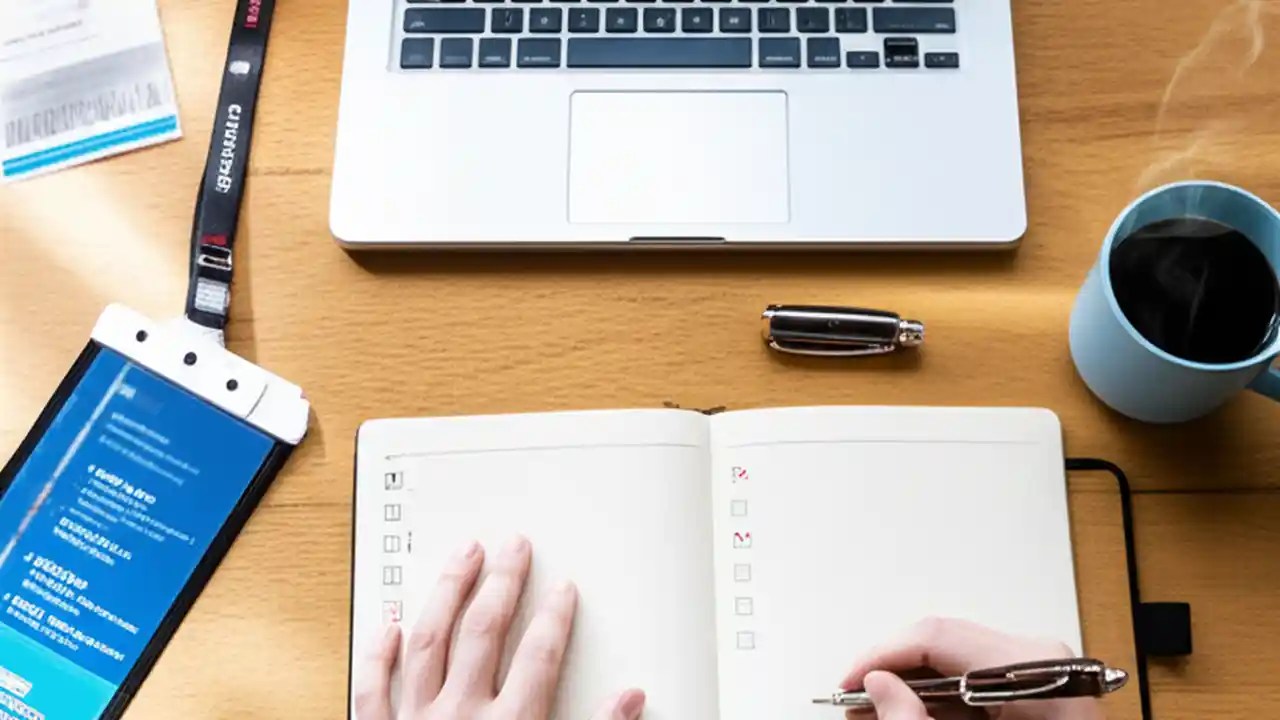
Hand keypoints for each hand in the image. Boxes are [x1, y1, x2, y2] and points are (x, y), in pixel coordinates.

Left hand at [354, 536, 645, 719]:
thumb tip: (630, 701)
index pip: (540, 656)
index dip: (555, 618)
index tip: (563, 591)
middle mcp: (460, 719)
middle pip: (485, 632)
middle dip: (503, 583)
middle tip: (514, 549)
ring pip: (428, 640)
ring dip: (446, 592)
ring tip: (461, 556)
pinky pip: (371, 687)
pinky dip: (377, 651)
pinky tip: (387, 622)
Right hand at [840, 618, 1104, 719]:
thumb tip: (878, 686)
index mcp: (1035, 668)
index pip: (938, 636)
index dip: (882, 656)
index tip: (850, 682)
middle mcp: (1045, 659)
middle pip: (944, 646)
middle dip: (893, 674)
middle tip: (856, 703)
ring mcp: (1047, 673)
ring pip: (956, 664)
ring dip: (914, 689)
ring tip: (880, 713)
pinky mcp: (1044, 691)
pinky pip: (978, 682)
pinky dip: (943, 700)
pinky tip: (917, 715)